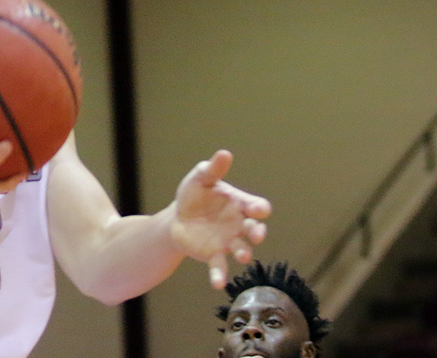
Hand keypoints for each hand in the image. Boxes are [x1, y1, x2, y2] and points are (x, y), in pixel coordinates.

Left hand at [170, 150, 271, 288]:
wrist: (178, 218)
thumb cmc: (194, 195)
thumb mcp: (200, 179)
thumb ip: (212, 169)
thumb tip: (224, 153)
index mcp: (239, 204)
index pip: (256, 206)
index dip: (258, 208)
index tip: (258, 210)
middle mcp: (239, 225)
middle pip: (254, 229)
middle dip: (257, 232)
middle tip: (255, 235)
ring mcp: (228, 242)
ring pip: (241, 249)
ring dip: (244, 252)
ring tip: (242, 256)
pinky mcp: (214, 255)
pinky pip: (220, 267)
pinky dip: (220, 275)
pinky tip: (217, 283)